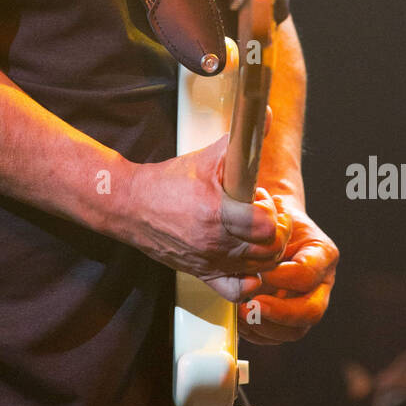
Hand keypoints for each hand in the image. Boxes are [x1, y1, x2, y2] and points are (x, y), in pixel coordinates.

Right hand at [125, 131, 291, 300]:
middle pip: (269, 250)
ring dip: (264, 250)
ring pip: (259, 268)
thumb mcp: (206, 156)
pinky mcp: (203, 274)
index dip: (271, 212)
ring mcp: (209, 262)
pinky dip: (249, 280)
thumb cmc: (169, 182)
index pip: (265, 226)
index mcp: (216, 213)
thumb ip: (240, 139)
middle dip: (274, 230)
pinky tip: (247, 262)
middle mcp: (214, 243)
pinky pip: (236, 291)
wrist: (132, 206)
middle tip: (262, 214)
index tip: (262, 200)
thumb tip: (263, 115)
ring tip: (253, 231)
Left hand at [237, 192, 338, 343]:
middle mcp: (322, 282)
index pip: (308, 274)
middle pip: (311, 311)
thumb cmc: (274, 216)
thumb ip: (268, 223)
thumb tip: (252, 226)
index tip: (259, 272)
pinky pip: (279, 336)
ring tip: (242, 314)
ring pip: (297, 330)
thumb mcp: (274, 211)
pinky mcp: (292, 317)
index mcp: (322, 254)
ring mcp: (309, 302)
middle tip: (251, 305)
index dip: (283, 278)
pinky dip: (258, 333)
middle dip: (279, 313)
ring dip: (266, 327)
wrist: (275, 224)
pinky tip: (242, 321)